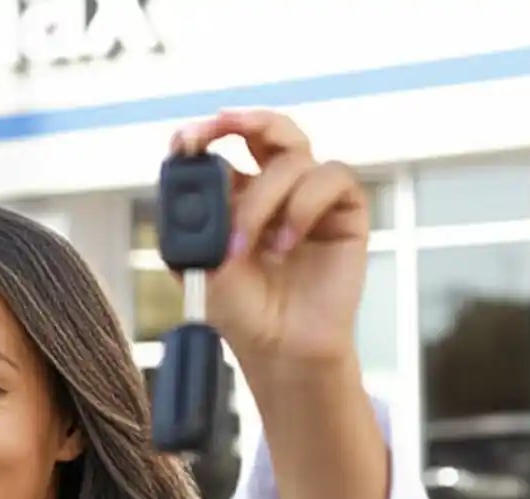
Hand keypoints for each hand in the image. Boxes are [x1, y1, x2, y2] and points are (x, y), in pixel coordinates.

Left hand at [170, 109, 369, 374]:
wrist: (278, 348)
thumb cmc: (238, 309)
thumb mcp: (197, 261)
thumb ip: (189, 217)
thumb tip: (185, 167)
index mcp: (235, 194)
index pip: (224, 146)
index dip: (205, 133)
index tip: (184, 141)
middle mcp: (276, 187)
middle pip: (268, 128)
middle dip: (243, 120)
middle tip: (222, 124)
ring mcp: (311, 196)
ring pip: (292, 157)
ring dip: (261, 199)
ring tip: (243, 249)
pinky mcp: (345, 211)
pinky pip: (330, 177)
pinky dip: (301, 207)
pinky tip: (285, 246)